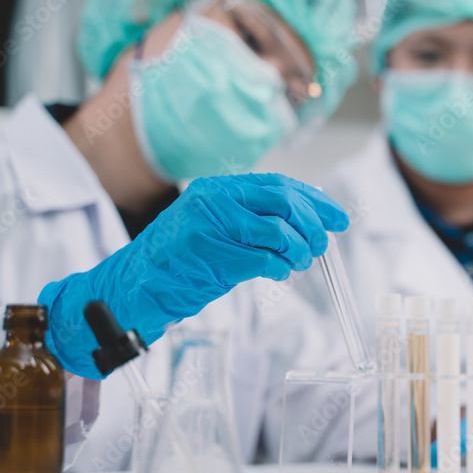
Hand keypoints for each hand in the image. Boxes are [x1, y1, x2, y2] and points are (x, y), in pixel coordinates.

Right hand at [38, 173, 348, 377]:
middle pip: (284, 203)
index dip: (315, 202)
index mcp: (219, 188)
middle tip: (320, 246)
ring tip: (298, 262)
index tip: (338, 218)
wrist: (134, 286)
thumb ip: (252, 219)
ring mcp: (211, 226)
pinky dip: (280, 267)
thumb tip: (306, 223)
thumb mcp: (216, 227)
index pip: (279, 185)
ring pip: (278, 231)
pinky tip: (280, 273)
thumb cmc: (179, 260)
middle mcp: (215, 199)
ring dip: (299, 250)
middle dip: (312, 226)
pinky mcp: (211, 256)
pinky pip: (263, 259)